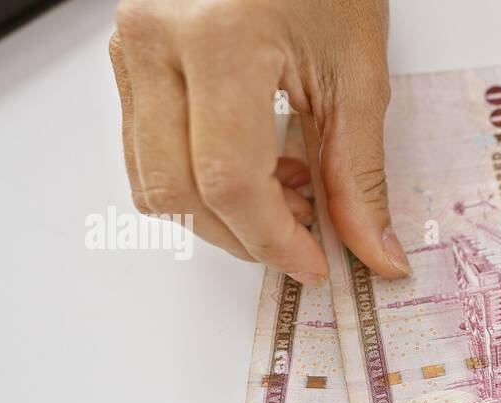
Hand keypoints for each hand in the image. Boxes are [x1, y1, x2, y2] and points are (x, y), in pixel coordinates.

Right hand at [108, 0, 409, 283]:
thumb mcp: (358, 74)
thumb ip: (360, 174)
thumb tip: (374, 253)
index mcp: (218, 39)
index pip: (229, 181)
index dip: (274, 240)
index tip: (315, 265)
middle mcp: (155, 41)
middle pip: (179, 192)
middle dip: (246, 236)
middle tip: (307, 238)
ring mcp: (129, 46)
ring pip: (152, 180)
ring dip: (220, 215)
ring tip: (286, 196)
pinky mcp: (126, 55)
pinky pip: (146, 150)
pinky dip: (199, 181)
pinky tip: (253, 169)